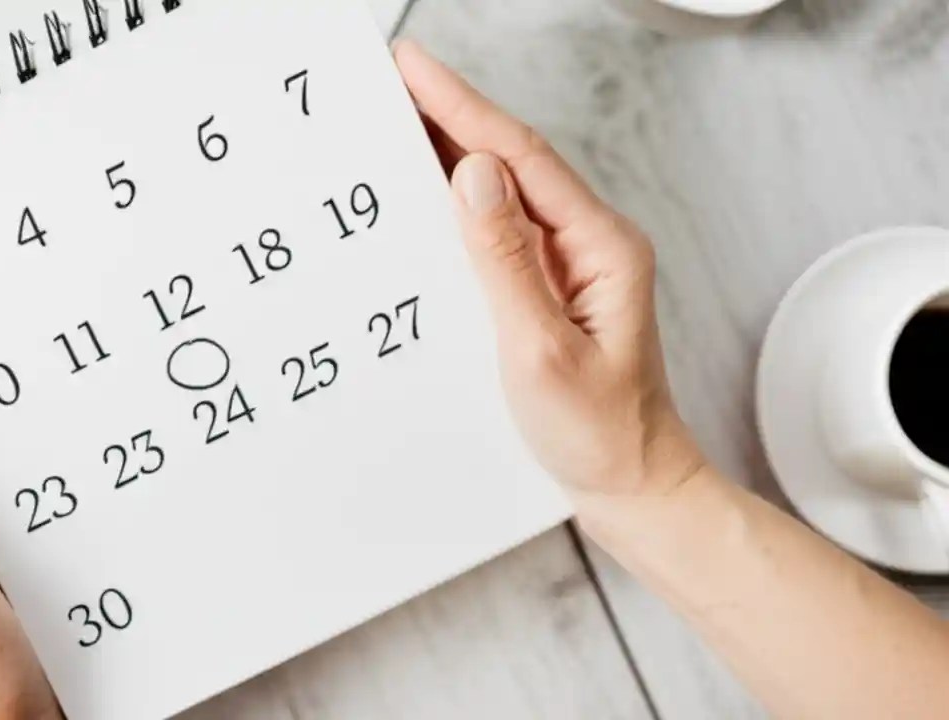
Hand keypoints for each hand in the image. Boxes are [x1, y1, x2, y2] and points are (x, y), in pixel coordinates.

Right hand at [395, 42, 704, 498]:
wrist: (631, 485)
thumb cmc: (599, 432)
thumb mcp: (542, 351)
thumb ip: (507, 262)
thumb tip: (474, 177)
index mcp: (601, 247)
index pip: (521, 159)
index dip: (463, 107)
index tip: (414, 69)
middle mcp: (589, 242)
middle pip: (513, 160)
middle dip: (452, 113)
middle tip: (394, 78)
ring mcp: (571, 264)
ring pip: (505, 190)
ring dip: (454, 149)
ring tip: (399, 117)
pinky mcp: (551, 289)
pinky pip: (501, 229)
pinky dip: (461, 202)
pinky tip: (429, 191)